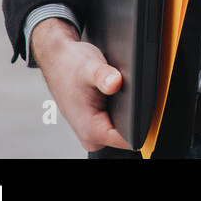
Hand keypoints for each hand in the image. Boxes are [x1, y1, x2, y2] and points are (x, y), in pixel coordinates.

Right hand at [31, 17, 129, 151]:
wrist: (58, 60)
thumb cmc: (70, 65)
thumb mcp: (91, 67)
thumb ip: (104, 76)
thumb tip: (115, 83)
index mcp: (90, 129)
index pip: (128, 139)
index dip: (140, 123)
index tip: (142, 105)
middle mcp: (90, 136)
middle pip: (128, 134)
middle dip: (132, 115)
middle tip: (123, 93)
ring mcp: (92, 132)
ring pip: (122, 128)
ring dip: (125, 111)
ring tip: (112, 91)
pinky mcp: (95, 125)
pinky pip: (116, 122)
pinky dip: (119, 109)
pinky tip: (112, 95)